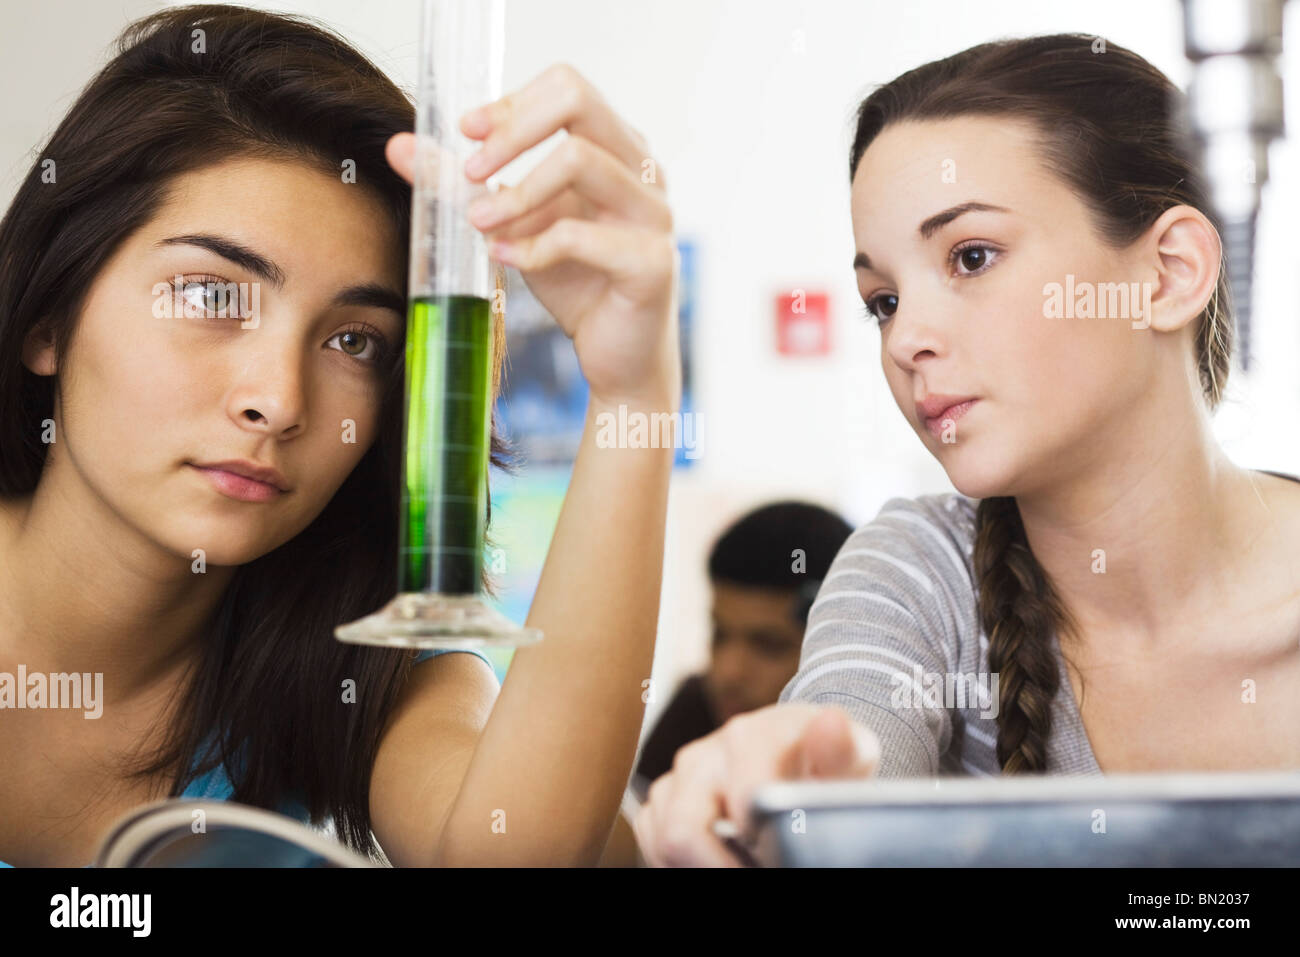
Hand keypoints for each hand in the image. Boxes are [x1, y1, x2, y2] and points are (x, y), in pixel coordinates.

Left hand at [386, 64, 679, 409]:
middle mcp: (643, 170)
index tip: (465, 131)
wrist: (621, 358)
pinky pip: (582, 237)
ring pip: (580, 160)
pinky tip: (505, 259)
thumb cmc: (578, 284)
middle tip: (470, 169)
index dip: (510, 104)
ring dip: (515, 192)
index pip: (567, 88)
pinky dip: (533, 247)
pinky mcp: (652, 263)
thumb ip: (464, 185)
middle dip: (512, 131)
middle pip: (578, 101)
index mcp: (618, 148)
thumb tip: (400, 146)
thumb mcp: (514, 225)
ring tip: (478, 222)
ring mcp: (654, 214)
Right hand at [632, 703, 881, 866]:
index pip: (740, 801)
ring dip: (701, 866)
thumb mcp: (847, 755)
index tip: (784, 857)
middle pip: (684, 831)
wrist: (800, 748)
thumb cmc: (825, 760)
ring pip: (663, 841)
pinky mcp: (664, 797)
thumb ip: (839, 749)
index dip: (762, 843)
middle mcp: (704, 753)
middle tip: (763, 871)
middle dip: (719, 868)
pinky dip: (681, 863)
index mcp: (750, 736)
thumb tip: (830, 724)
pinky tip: (722, 860)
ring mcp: (679, 776)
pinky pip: (651, 840)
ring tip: (748, 864)